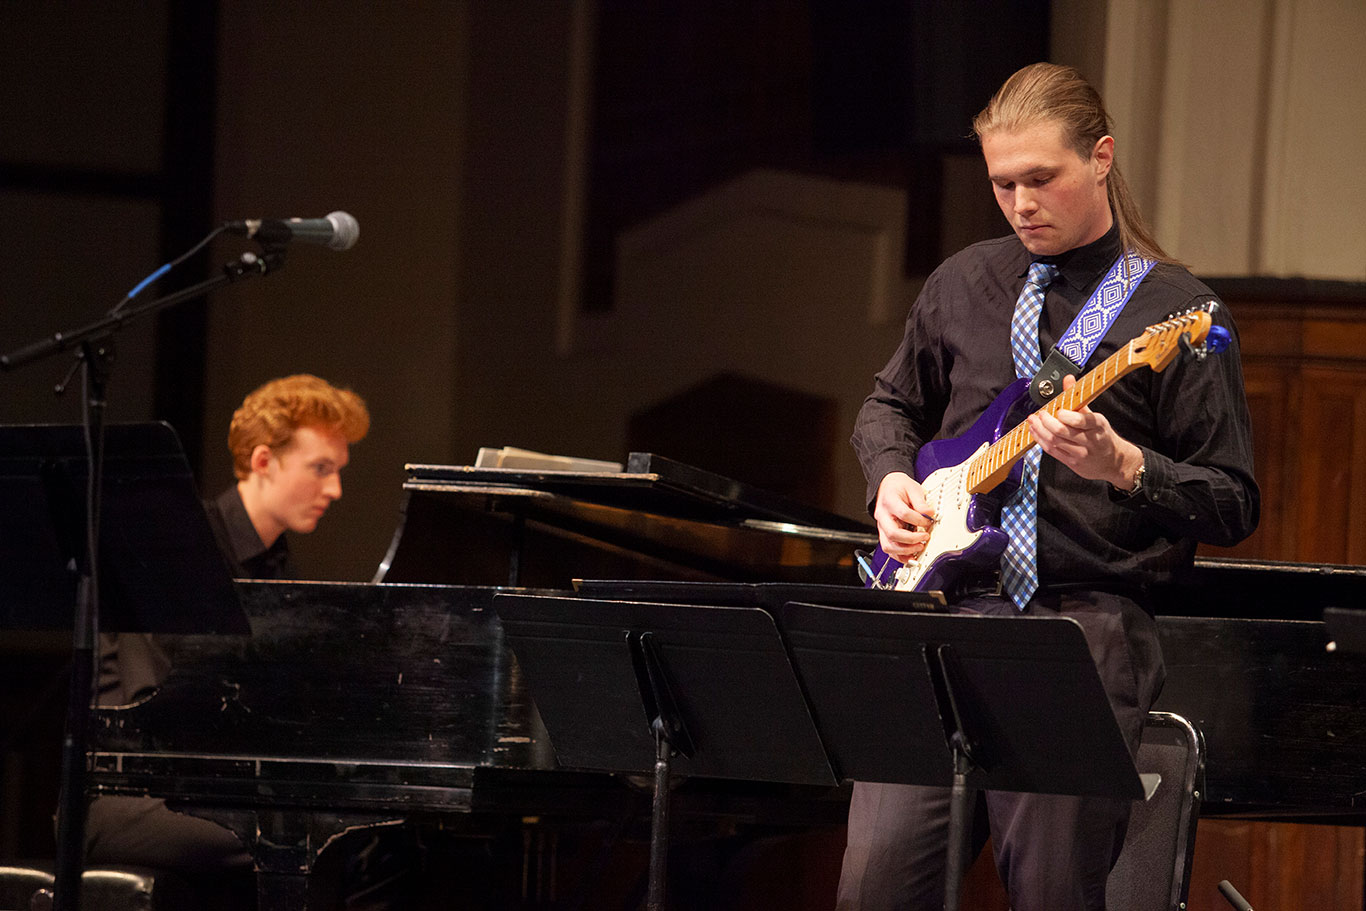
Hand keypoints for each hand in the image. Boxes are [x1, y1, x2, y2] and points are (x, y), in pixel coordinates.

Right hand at [873, 471, 935, 561]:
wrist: (887, 487)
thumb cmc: (899, 488)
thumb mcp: (912, 488)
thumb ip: (921, 502)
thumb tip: (930, 514)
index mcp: (889, 502)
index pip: (903, 514)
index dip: (918, 519)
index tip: (928, 520)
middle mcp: (883, 516)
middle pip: (893, 533)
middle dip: (911, 539)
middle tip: (924, 537)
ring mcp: (882, 527)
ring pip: (889, 545)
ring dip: (905, 550)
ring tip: (919, 547)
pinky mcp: (885, 534)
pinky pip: (889, 550)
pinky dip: (900, 556)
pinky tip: (911, 555)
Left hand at [1026, 375, 1142, 487]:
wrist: (1113, 461)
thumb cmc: (1102, 436)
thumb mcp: (1095, 416)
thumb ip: (1079, 399)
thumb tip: (1068, 379)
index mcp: (1097, 425)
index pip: (1080, 420)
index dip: (1065, 415)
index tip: (1057, 410)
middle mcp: (1089, 440)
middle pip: (1061, 431)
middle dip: (1045, 421)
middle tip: (1039, 414)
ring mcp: (1080, 453)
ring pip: (1054, 441)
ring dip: (1039, 430)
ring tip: (1033, 421)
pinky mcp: (1072, 463)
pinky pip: (1052, 451)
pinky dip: (1040, 440)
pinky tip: (1036, 432)